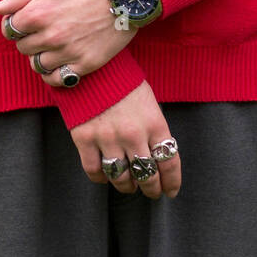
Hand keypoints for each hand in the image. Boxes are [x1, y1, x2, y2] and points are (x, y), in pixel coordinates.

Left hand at [0, 0, 133, 86]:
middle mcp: (50, 35)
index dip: (14, 23)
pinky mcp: (85, 64)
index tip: (25, 19)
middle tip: (42, 29)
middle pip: (23, 47)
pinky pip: (58, 79)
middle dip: (28, 38)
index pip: (9, 28)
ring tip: (52, 44)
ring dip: (40, 56)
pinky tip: (59, 61)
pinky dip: (54, 74)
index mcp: (39, 12)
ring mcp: (68, 52)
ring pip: (37, 65)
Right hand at [69, 82, 180, 197]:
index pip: (169, 162)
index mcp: (154, 122)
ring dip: (127, 186)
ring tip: (129, 185)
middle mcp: (133, 134)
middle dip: (151, 188)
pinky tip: (105, 175)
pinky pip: (94, 170)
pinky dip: (101, 178)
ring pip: (121, 178)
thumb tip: (157, 155)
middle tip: (151, 191)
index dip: (171, 182)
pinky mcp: (85, 138)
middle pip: (147, 175)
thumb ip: (153, 128)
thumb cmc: (123, 82)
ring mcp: (108, 137)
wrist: (92, 64)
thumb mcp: (148, 101)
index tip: (170, 190)